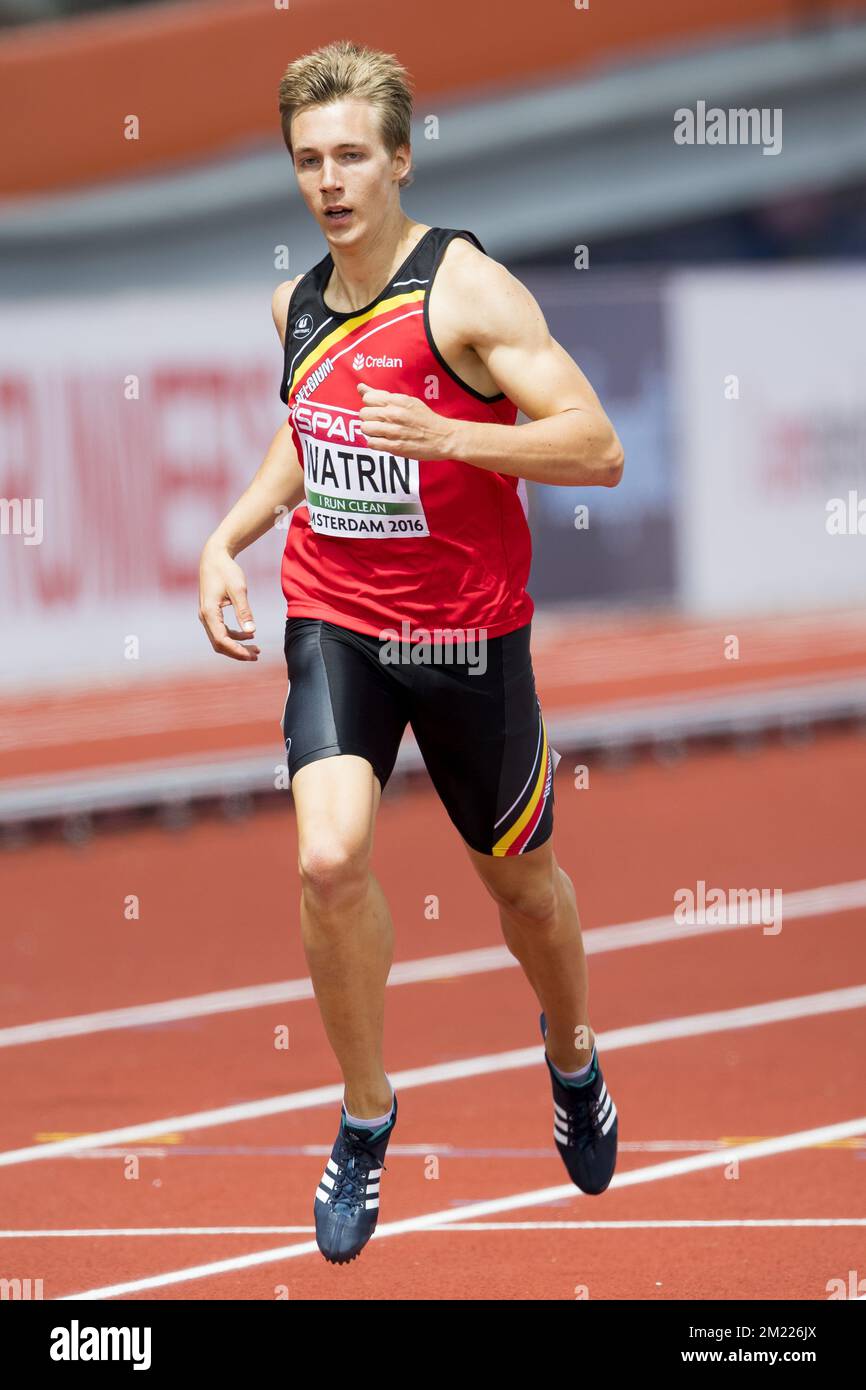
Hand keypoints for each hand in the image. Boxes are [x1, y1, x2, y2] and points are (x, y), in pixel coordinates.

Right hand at [198, 543, 259, 660]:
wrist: (214, 557)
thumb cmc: (226, 570)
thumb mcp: (238, 589)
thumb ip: (244, 611)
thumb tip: (251, 631)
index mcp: (209, 613)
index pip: (222, 640)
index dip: (237, 651)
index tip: (252, 655)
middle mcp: (204, 617)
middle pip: (219, 644)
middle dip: (237, 652)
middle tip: (256, 655)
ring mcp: (206, 615)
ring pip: (220, 639)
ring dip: (237, 645)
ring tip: (256, 648)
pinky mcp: (210, 612)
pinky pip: (221, 631)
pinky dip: (234, 636)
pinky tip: (248, 635)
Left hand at [356, 381, 457, 459]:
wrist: (443, 437)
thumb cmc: (425, 418)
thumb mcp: (407, 401)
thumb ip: (382, 395)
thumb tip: (360, 387)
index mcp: (398, 401)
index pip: (368, 398)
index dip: (370, 404)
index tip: (377, 409)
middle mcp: (394, 414)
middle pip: (363, 414)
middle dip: (368, 418)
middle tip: (379, 422)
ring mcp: (394, 431)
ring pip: (365, 428)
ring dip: (370, 431)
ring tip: (380, 432)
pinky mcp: (395, 447)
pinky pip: (372, 443)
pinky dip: (375, 443)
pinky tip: (383, 441)